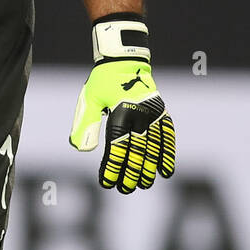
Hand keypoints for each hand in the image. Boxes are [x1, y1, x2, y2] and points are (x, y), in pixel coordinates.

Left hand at [69, 15, 174, 192]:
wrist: (125, 59)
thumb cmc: (102, 81)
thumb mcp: (89, 98)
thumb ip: (85, 123)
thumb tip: (81, 150)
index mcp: (120, 110)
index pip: (116, 145)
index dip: (112, 166)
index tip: (107, 183)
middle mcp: (139, 113)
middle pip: (136, 150)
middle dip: (130, 173)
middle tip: (125, 190)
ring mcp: (153, 113)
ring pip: (153, 147)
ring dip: (149, 169)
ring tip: (144, 185)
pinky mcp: (161, 112)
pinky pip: (167, 136)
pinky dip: (168, 154)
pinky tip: (166, 171)